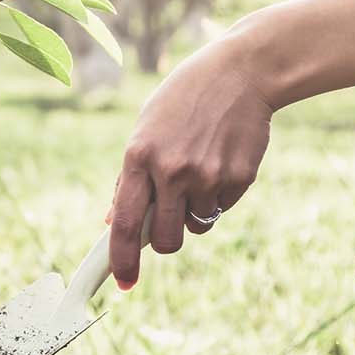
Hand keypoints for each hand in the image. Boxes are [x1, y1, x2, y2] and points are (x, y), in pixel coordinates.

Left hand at [108, 35, 274, 287]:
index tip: (124, 283)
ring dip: (195, 211)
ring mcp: (207, 176)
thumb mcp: (147, 129)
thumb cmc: (184, 100)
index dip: (122, 260)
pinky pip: (222, 207)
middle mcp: (172, 170)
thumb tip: (113, 220)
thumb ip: (130, 176)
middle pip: (166, 240)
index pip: (125, 223)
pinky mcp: (238, 178)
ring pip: (197, 225)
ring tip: (200, 169)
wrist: (241, 72)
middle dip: (166, 241)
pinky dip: (220, 195)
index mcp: (139, 156)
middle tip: (170, 220)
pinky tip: (221, 159)